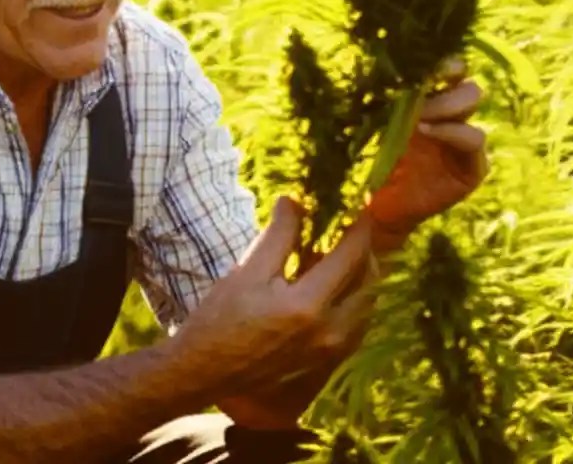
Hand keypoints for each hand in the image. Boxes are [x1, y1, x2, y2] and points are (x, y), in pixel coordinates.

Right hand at [173, 197, 377, 428]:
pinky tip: (329, 288)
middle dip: (363, 250)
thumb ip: (278, 235)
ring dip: (359, 276)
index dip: (359, 227)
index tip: (358, 206)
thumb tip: (296, 200)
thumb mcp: (247, 271)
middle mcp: (330, 331)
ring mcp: (331, 351)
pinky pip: (356, 325)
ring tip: (336, 256)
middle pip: (368, 281)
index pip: (351, 256)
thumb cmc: (220, 319)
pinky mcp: (327, 363)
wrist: (204, 372)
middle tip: (347, 229)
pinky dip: (351, 300)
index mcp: (308, 306)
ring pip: (366, 305)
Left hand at [366, 58, 489, 252]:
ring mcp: (464, 141)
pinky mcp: (472, 167)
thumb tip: (371, 62)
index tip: (423, 61)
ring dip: (446, 105)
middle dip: (446, 82)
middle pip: (467, 85)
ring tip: (417, 117)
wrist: (374, 209)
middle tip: (418, 93)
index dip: (444, 62)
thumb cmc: (368, 162)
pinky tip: (427, 131)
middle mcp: (451, 117)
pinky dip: (452, 132)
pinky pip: (474, 141)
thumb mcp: (373, 126)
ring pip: (473, 105)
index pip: (450, 71)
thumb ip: (383, 100)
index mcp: (430, 102)